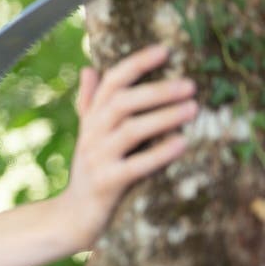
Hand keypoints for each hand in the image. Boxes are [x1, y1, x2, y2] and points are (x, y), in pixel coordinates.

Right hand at [62, 44, 197, 245]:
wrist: (73, 214)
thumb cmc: (90, 170)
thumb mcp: (87, 134)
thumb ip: (89, 102)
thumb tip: (89, 68)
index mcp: (91, 119)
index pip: (111, 82)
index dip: (136, 64)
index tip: (165, 50)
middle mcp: (92, 134)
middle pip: (121, 102)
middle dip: (156, 90)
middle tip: (190, 84)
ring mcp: (97, 158)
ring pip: (130, 130)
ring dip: (163, 117)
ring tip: (193, 108)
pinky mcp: (107, 183)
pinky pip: (135, 165)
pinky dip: (159, 153)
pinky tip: (181, 144)